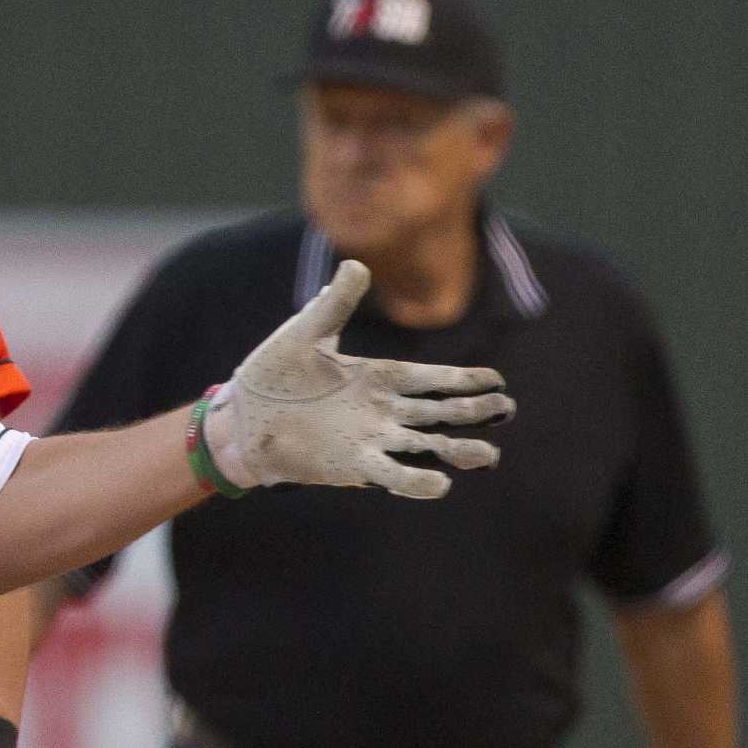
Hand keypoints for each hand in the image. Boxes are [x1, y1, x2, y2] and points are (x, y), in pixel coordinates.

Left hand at [205, 259, 513, 497]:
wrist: (240, 419)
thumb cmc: (272, 375)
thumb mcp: (305, 332)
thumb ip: (334, 303)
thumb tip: (356, 264)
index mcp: (377, 376)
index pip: (432, 378)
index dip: (465, 380)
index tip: (497, 381)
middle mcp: (382, 410)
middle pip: (441, 412)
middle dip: (475, 411)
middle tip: (506, 408)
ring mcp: (371, 439)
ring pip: (427, 445)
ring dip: (459, 451)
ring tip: (489, 456)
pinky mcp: (353, 465)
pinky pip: (394, 475)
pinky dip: (417, 481)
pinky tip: (441, 483)